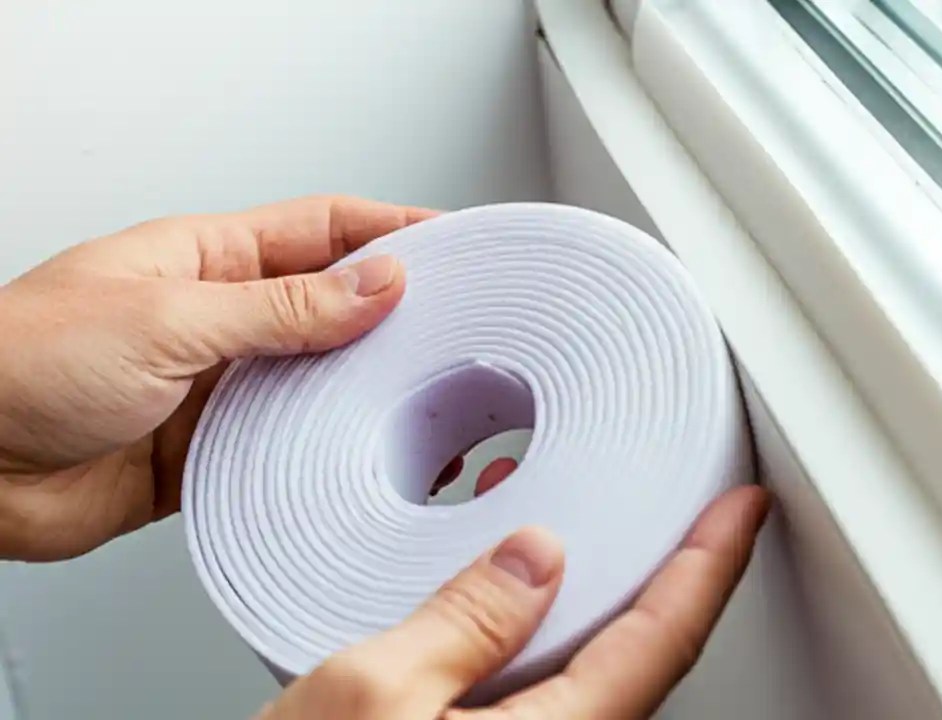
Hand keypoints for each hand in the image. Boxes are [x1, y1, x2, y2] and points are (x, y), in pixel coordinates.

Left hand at [0, 196, 434, 559]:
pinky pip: (285, 449)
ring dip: (363, 390)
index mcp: (207, 258)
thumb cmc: (18, 363)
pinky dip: (320, 453)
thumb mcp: (169, 319)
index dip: (393, 231)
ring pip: (317, 381)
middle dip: (396, 313)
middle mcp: (220, 319)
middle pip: (331, 307)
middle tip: (459, 326)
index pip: (323, 230)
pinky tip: (349, 455)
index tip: (457, 242)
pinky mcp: (209, 453)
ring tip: (418, 395)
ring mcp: (217, 387)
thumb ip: (282, 310)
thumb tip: (376, 283)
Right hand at [258, 485, 770, 719]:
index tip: (741, 510)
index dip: (712, 563)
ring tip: (579, 546)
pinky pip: (556, 708)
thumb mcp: (366, 697)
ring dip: (599, 610)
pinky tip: (517, 620)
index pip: (664, 639)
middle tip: (669, 510)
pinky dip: (554, 650)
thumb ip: (463, 621)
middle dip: (660, 576)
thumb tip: (534, 557)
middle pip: (645, 662)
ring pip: (600, 686)